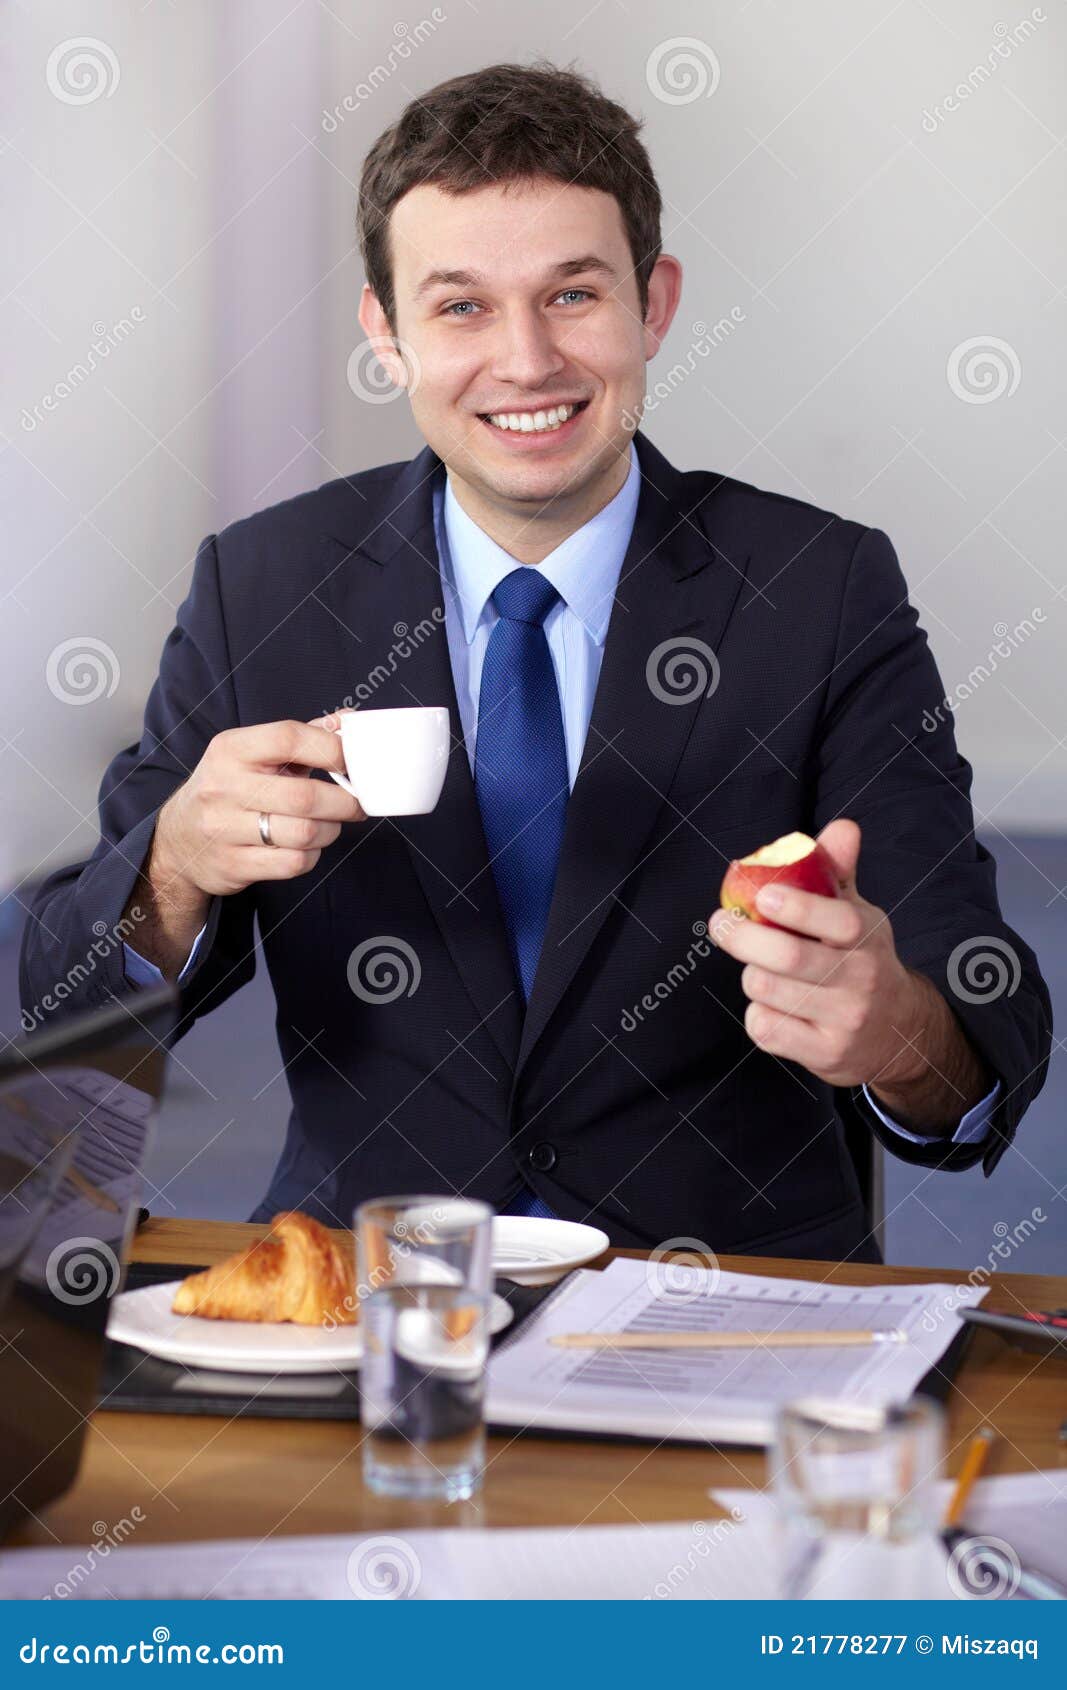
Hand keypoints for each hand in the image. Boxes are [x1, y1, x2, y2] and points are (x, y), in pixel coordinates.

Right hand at [155, 713, 365, 897]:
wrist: (178, 839)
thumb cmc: (229, 789)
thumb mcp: (251, 754)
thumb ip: (300, 737)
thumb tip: (347, 721)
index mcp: (231, 749)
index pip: (288, 738)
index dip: (330, 749)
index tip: (350, 762)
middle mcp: (224, 787)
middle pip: (305, 795)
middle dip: (344, 802)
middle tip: (356, 803)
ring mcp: (224, 829)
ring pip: (304, 833)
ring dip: (330, 831)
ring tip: (329, 825)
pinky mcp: (232, 865)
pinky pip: (293, 863)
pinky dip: (311, 856)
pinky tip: (305, 847)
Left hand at [707, 818, 923, 1088]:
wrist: (895, 1033)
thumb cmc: (860, 960)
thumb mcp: (858, 915)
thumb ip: (841, 870)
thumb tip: (842, 826)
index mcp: (869, 938)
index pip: (840, 921)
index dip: (798, 908)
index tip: (762, 897)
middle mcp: (862, 980)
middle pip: (790, 958)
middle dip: (744, 939)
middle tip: (721, 924)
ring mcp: (845, 1021)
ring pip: (769, 991)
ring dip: (751, 975)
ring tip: (758, 968)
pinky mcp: (825, 1053)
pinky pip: (767, 1028)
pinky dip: (757, 1013)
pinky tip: (772, 1005)